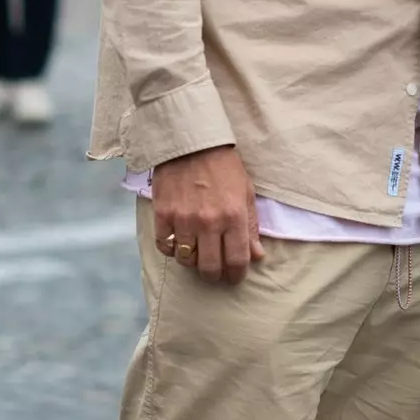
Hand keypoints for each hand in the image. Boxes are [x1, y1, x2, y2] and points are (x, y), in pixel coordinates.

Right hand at [150, 145, 264, 284]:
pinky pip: (165, 246)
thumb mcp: (245, 192)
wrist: (191, 143)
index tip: (235, 276)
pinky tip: (178, 242)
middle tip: (215, 272)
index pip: (237, 260)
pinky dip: (172, 249)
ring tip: (197, 253)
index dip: (236, 275)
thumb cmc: (224, 167)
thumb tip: (257, 256)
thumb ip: (251, 227)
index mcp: (234, 216)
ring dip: (193, 261)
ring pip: (187, 260)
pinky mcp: (163, 214)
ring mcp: (184, 220)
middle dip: (215, 275)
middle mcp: (209, 222)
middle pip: (210, 268)